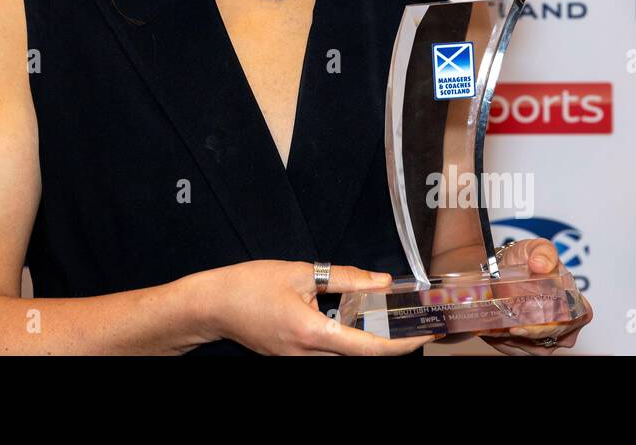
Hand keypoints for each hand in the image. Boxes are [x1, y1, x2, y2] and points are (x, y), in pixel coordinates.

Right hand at [203, 260, 435, 355]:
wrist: (211, 306)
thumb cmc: (247, 286)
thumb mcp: (300, 273)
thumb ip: (345, 278)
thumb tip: (382, 281)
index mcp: (312, 334)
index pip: (370, 349)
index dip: (402, 344)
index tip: (424, 333)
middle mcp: (307, 356)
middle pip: (361, 356)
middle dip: (390, 341)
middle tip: (411, 320)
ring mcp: (298, 362)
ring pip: (344, 355)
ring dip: (368, 341)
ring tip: (386, 318)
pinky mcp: (292, 359)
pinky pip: (328, 352)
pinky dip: (346, 339)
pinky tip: (351, 318)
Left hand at [481, 238, 591, 355]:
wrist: (508, 266)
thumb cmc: (527, 258)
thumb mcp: (536, 247)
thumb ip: (543, 252)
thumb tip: (540, 264)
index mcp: (576, 304)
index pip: (565, 325)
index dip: (542, 330)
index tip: (518, 327)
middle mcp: (566, 325)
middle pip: (546, 342)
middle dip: (521, 337)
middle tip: (499, 328)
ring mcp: (549, 337)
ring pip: (531, 349)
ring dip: (510, 341)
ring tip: (493, 328)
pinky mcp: (532, 342)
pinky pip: (518, 349)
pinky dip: (503, 343)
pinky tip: (492, 331)